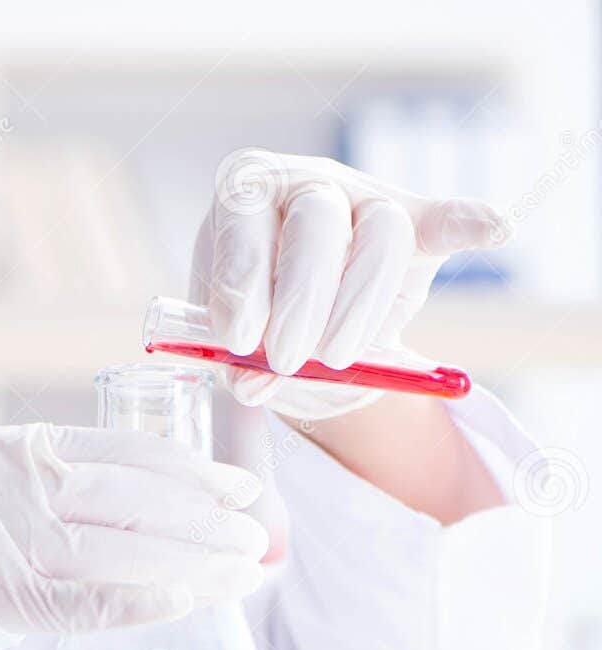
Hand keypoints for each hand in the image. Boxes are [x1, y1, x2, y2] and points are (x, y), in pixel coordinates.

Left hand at [192, 149, 507, 419]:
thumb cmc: (253, 311)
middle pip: (318, 224)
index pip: (246, 225)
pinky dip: (470, 226)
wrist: (290, 308)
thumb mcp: (235, 335)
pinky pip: (443, 220)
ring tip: (336, 357)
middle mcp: (305, 185)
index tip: (239, 339)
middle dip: (303, 300)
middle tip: (289, 358)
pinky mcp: (413, 223)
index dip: (242, 284)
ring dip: (358, 303)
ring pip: (380, 233)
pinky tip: (495, 231)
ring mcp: (363, 197)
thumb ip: (241, 358)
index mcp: (245, 196)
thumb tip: (253, 384)